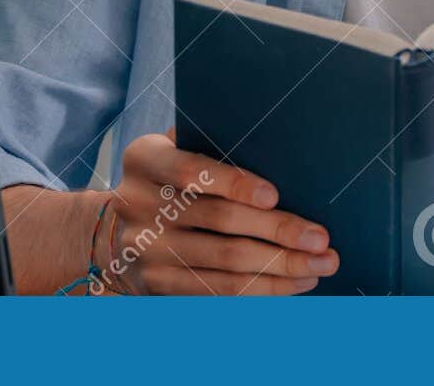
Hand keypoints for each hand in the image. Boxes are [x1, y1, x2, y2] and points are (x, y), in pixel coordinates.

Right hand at [100, 130, 338, 294]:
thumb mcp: (172, 150)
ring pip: (225, 263)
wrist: (112, 233)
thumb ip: (209, 143)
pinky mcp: (159, 285)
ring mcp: (148, 250)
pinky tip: (297, 281)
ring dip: (281, 265)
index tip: (275, 195)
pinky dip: (264, 288)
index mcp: (145, 160)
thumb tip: (275, 145)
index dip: (235, 183)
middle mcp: (139, 204)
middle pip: (219, 221)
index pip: (192, 171)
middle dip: (277, 230)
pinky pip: (220, 291)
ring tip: (321, 262)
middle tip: (320, 237)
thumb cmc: (167, 180)